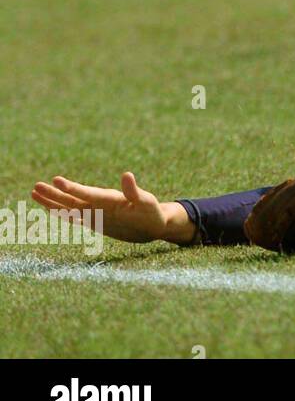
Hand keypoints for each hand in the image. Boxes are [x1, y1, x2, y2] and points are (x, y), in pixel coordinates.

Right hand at [30, 173, 195, 244]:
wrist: (154, 226)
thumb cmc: (153, 213)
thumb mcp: (146, 202)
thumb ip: (134, 191)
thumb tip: (127, 175)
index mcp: (109, 198)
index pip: (86, 192)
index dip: (71, 187)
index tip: (55, 180)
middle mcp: (99, 204)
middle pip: (72, 198)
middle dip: (54, 194)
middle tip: (35, 185)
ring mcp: (96, 213)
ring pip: (69, 207)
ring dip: (53, 202)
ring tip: (34, 193)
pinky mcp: (96, 222)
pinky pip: (76, 218)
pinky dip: (63, 215)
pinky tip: (53, 211)